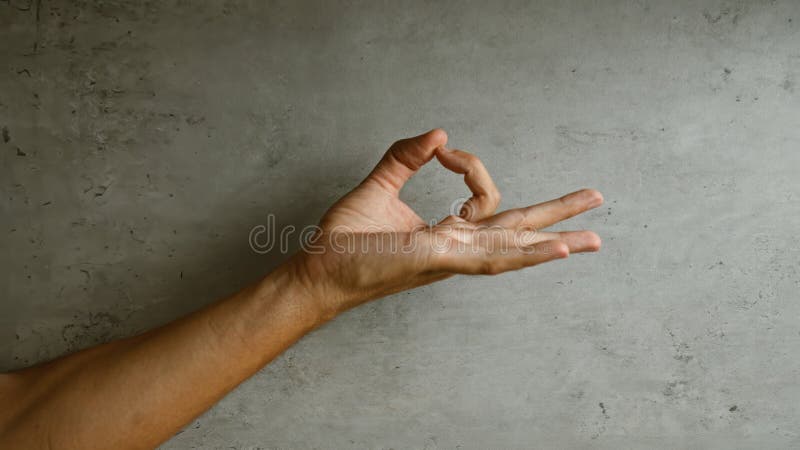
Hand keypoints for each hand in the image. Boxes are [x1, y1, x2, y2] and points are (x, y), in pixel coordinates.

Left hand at [290, 129, 603, 319]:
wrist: (317, 272)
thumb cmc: (344, 242)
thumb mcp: (377, 188)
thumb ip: (405, 158)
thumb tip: (438, 133)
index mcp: (447, 234)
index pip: (483, 197)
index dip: (470, 164)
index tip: (441, 147)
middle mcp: (456, 248)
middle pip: (518, 230)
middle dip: (558, 216)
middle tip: (597, 200)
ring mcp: (451, 258)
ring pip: (514, 249)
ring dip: (556, 242)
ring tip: (593, 238)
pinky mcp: (438, 260)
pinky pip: (490, 259)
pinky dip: (527, 256)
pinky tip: (557, 250)